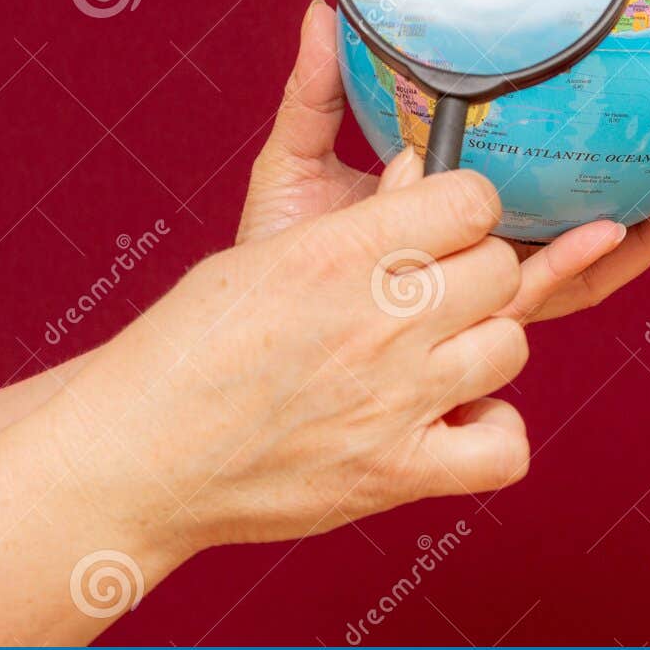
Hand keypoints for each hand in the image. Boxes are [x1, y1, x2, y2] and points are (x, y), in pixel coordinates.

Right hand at [62, 163, 533, 551]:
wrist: (138, 454)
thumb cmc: (193, 346)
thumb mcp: (268, 251)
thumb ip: (360, 220)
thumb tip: (421, 174)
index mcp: (339, 253)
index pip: (471, 199)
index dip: (466, 207)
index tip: (443, 225)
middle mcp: (378, 322)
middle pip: (501, 268)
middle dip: (477, 272)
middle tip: (438, 292)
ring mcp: (395, 401)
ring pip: (511, 345)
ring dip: (482, 345)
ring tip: (437, 353)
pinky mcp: (397, 474)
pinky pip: (505, 448)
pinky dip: (491, 433)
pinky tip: (454, 417)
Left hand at [237, 0, 649, 323]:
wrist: (250, 320)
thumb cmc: (270, 244)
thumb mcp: (297, 157)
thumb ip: (319, 91)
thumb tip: (323, 10)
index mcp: (451, 232)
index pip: (532, 206)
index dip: (590, 177)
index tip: (637, 122)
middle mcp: (478, 267)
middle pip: (579, 240)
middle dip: (646, 210)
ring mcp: (480, 297)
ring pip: (582, 272)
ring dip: (644, 237)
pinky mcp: (470, 321)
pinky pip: (542, 296)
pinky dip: (587, 264)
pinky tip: (621, 232)